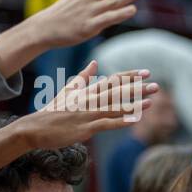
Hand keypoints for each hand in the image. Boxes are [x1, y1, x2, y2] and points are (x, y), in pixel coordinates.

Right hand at [25, 62, 157, 143]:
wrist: (34, 128)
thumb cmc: (53, 111)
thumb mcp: (68, 90)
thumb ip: (82, 77)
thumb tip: (93, 63)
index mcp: (86, 90)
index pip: (112, 80)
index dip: (130, 76)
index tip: (145, 72)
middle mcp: (89, 100)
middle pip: (117, 92)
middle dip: (137, 89)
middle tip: (156, 86)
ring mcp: (87, 114)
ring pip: (114, 107)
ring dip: (133, 105)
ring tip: (150, 102)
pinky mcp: (85, 128)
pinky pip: (106, 124)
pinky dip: (121, 121)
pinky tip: (135, 120)